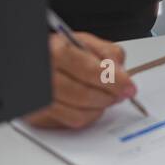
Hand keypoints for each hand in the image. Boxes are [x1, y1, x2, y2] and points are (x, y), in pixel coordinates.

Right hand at [23, 31, 138, 128]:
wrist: (35, 62)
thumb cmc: (61, 51)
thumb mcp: (84, 42)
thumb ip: (108, 54)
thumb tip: (123, 74)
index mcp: (58, 52)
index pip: (92, 71)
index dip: (116, 82)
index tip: (129, 87)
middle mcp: (46, 76)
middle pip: (85, 95)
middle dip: (109, 97)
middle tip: (120, 94)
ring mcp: (41, 98)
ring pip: (79, 114)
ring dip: (99, 108)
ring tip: (105, 98)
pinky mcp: (39, 115)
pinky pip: (72, 122)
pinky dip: (87, 116)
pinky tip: (90, 105)